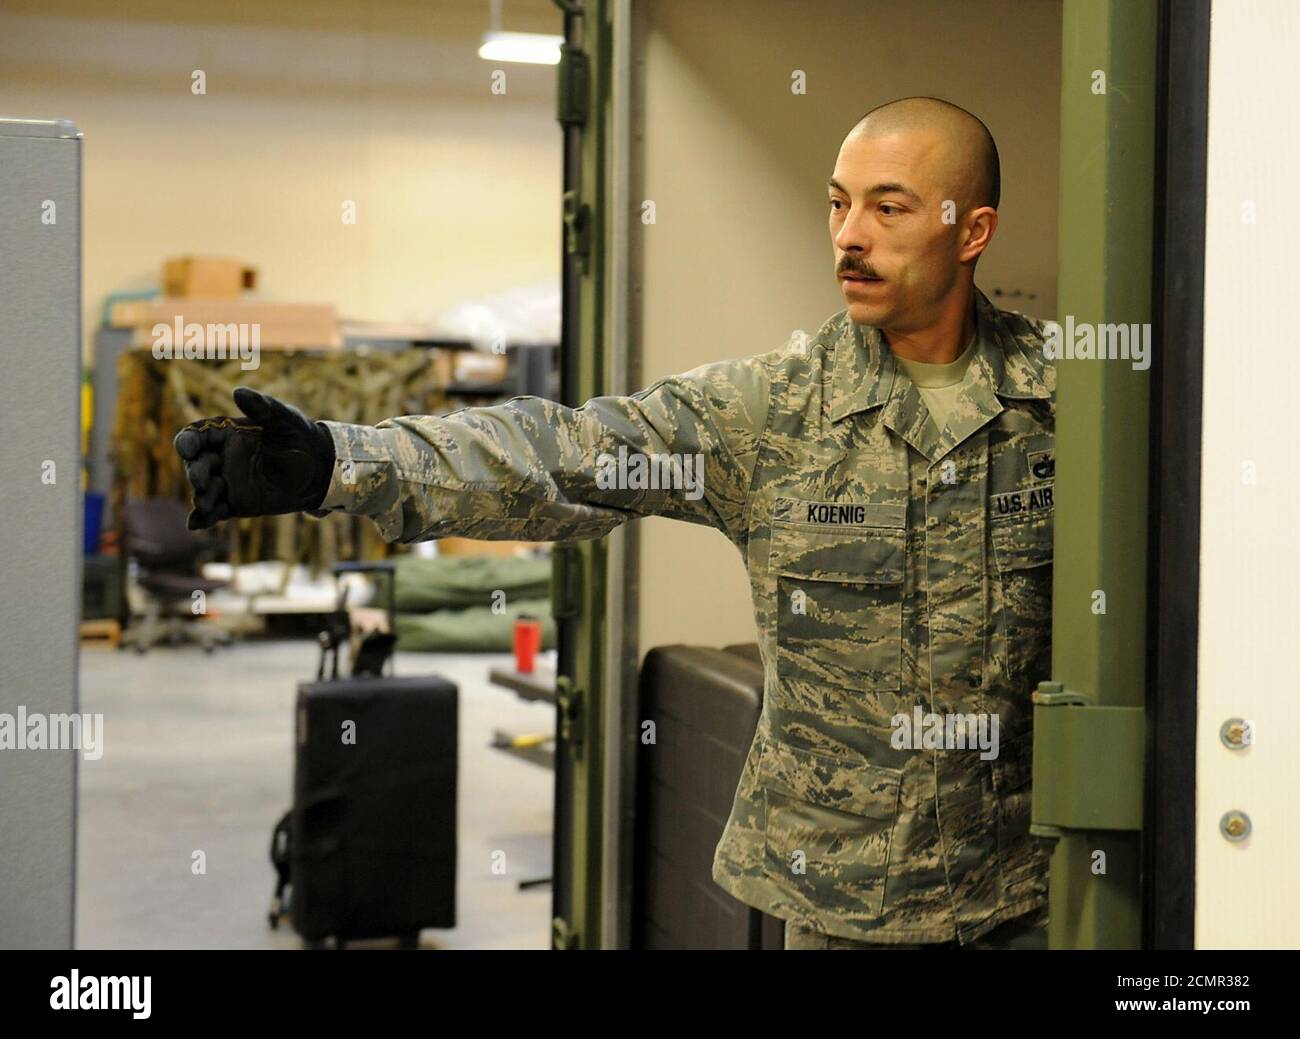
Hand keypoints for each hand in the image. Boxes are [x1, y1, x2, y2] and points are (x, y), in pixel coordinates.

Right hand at [173, 387, 335, 529]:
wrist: (321, 467)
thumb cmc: (300, 436)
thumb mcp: (284, 418)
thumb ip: (262, 406)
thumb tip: (238, 391)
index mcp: (227, 434)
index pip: (197, 436)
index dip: (188, 441)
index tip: (188, 447)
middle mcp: (223, 458)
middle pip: (197, 464)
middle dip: (195, 471)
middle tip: (202, 479)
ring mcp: (229, 482)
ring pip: (205, 490)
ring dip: (200, 496)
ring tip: (204, 502)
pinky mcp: (239, 504)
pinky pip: (216, 511)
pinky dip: (203, 518)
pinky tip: (195, 524)